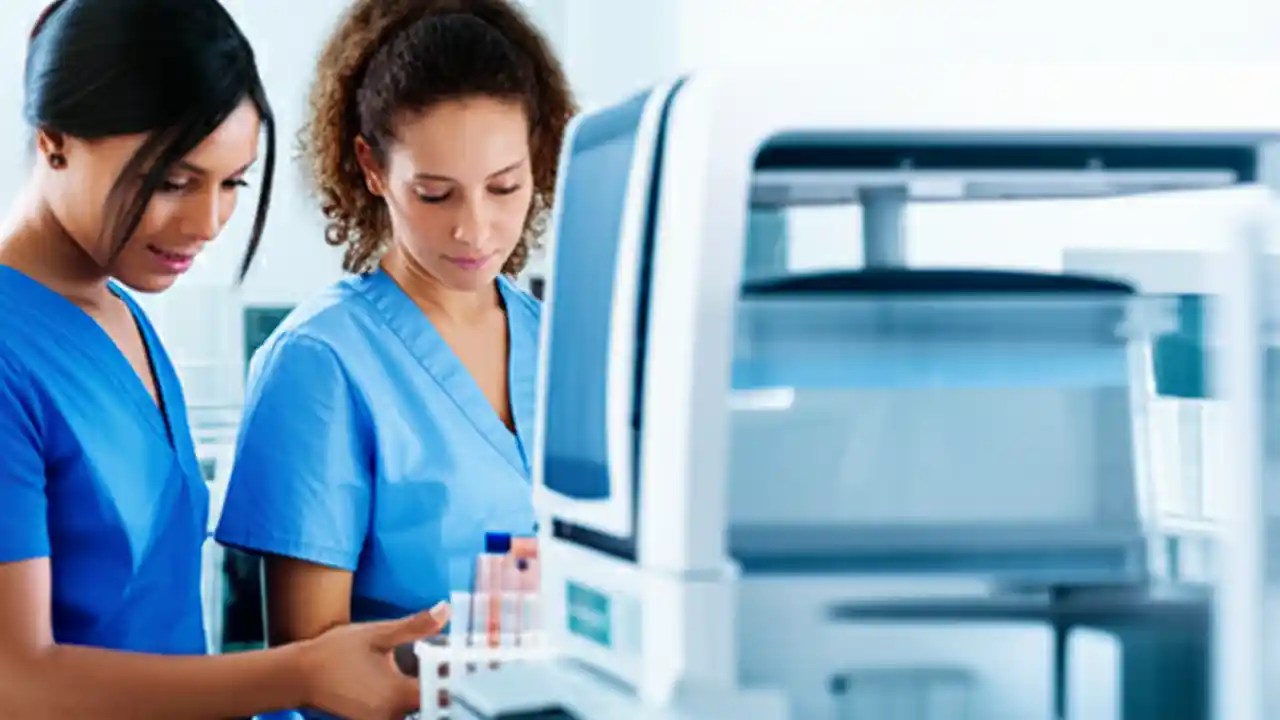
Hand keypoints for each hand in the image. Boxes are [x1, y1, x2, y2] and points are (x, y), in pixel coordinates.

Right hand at [297, 602, 448, 719]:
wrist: (299, 676)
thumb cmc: (335, 652)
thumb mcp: (378, 634)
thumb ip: (415, 626)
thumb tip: (445, 609)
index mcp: (397, 695)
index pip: (443, 694)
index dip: (460, 679)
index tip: (473, 664)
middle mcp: (392, 715)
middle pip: (435, 707)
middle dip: (449, 688)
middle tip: (463, 666)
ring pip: (420, 711)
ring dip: (434, 694)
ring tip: (445, 671)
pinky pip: (405, 712)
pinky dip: (417, 699)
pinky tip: (424, 679)